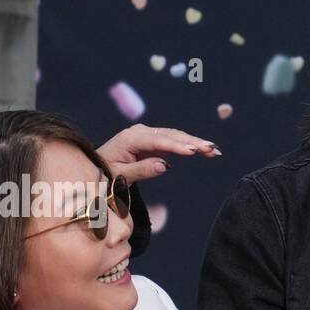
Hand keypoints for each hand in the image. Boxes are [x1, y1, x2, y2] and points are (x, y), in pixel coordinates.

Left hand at [96, 123, 221, 183]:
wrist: (96, 168)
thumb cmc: (104, 174)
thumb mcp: (119, 177)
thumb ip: (141, 170)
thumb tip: (165, 165)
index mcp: (130, 138)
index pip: (158, 140)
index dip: (177, 145)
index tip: (194, 152)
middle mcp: (140, 132)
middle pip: (170, 135)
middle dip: (193, 142)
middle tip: (213, 150)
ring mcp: (147, 135)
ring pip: (175, 136)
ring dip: (195, 143)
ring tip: (213, 151)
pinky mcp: (152, 141)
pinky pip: (173, 141)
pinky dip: (188, 145)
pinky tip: (202, 150)